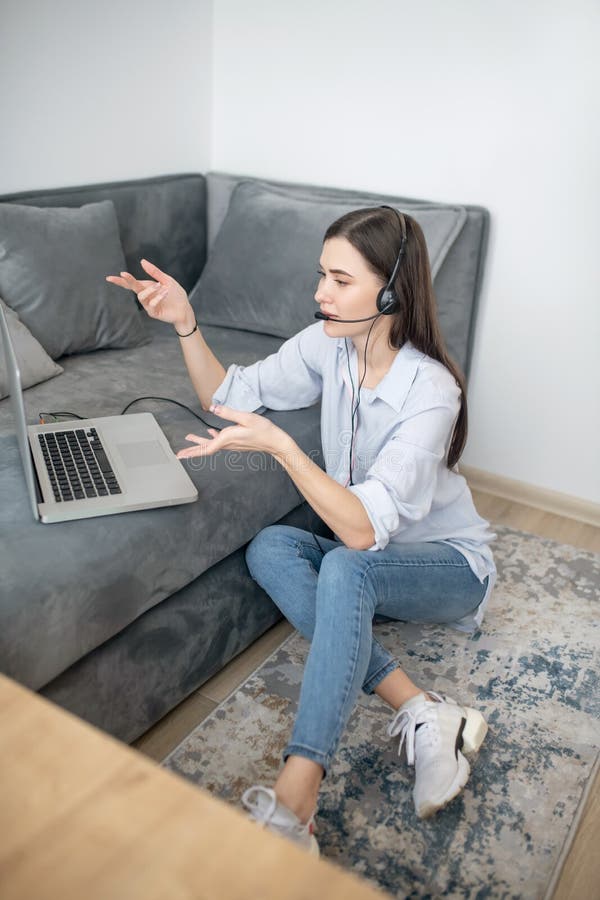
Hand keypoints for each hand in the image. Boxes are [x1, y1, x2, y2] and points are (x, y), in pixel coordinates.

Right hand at [105, 259, 193, 328]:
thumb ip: (154, 272)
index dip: (120, 281)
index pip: (131, 284)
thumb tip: (142, 261)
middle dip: (128, 281)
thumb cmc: (176, 295)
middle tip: (124, 274)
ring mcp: (148, 305)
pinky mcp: (153, 313)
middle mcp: (146, 296)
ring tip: (162, 286)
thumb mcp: (166, 280)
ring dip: (151, 289)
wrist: (185, 309)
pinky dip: (158, 297)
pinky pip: (151, 304)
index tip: (109, 278)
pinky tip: (165, 293)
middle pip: (133, 288)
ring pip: (141, 296)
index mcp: (147, 287)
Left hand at [176, 404, 290, 459]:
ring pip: (212, 444)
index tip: (181, 455)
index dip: (192, 450)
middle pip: (206, 448)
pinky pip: (220, 441)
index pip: (206, 447)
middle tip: (179, 454)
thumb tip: (213, 408)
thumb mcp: (246, 417)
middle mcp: (228, 443)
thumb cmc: (264, 430)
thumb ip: (228, 413)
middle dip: (192, 450)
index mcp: (228, 438)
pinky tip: (210, 432)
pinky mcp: (236, 442)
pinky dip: (212, 437)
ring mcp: (232, 444)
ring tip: (189, 438)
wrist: (275, 442)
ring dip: (200, 441)